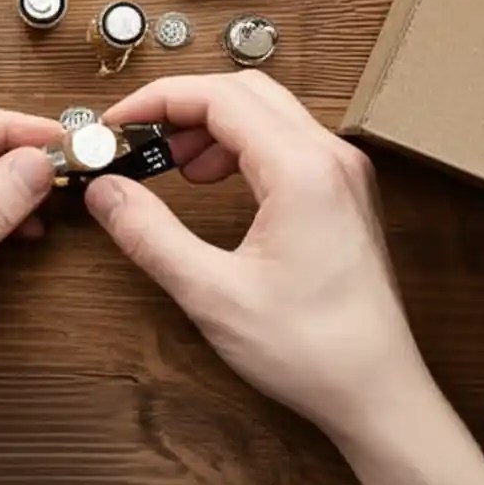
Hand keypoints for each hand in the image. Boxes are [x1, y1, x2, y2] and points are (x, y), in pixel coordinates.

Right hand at [84, 72, 427, 433]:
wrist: (376, 393)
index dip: (158, 101)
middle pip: (245, 91)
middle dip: (182, 106)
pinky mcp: (343, 195)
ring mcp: (342, 175)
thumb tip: (107, 192)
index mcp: (303, 170)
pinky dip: (239, 146)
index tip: (118, 125)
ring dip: (210, 125)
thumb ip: (150, 234)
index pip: (219, 96)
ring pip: (267, 112)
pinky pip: (285, 142)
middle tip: (137, 138)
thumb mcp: (211, 293)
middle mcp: (330, 159)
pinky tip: (210, 182)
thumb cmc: (312, 349)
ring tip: (170, 164)